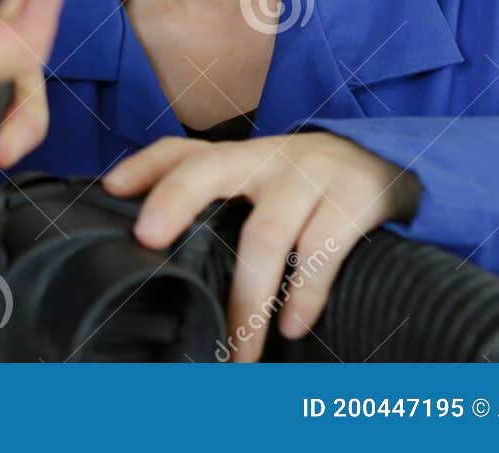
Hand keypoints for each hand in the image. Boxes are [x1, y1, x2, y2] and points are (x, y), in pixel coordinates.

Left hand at [99, 132, 422, 361]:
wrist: (387, 161)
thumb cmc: (302, 183)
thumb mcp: (257, 181)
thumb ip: (210, 199)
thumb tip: (145, 238)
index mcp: (236, 157)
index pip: (179, 150)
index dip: (143, 166)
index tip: (111, 189)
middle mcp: (265, 158)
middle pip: (209, 168)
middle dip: (175, 199)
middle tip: (148, 239)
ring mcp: (309, 177)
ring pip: (266, 234)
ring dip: (249, 298)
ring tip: (238, 348)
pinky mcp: (353, 201)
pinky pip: (323, 250)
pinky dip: (306, 294)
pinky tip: (292, 327)